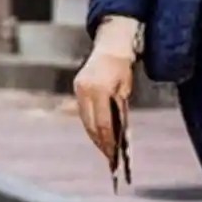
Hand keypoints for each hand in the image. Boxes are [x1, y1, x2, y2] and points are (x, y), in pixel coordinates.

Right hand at [72, 47, 133, 166]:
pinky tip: (98, 132)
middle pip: (90, 124)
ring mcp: (79, 89)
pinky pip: (83, 111)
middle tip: (108, 156)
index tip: (113, 154)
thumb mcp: (125, 89)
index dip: (108, 140)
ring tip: (103, 148)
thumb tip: (117, 134)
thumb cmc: (122, 68)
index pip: (103, 122)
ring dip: (94, 134)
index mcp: (100, 90)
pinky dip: (90, 123)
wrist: (110, 46)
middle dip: (100, 141)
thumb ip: (120, 109)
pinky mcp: (76, 87)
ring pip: (84, 120)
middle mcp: (86, 90)